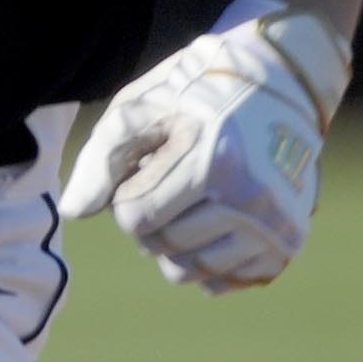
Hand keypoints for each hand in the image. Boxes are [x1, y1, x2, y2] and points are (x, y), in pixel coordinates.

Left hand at [64, 9, 351, 292]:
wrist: (280, 82)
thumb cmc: (197, 92)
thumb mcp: (143, 106)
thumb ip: (103, 158)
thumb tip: (73, 212)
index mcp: (213, 161)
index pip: (136, 217)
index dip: (125, 196)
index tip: (141, 171)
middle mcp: (252, 199)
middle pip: (163, 245)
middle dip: (147, 221)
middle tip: (161, 185)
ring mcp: (275, 225)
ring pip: (193, 271)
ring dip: (172, 245)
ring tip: (182, 204)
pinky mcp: (289, 243)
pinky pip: (228, 279)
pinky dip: (206, 263)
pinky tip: (204, 227)